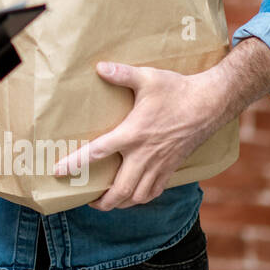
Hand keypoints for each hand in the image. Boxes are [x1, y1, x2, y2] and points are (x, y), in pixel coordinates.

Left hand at [53, 61, 221, 210]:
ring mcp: (160, 164)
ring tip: (106, 201)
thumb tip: (99, 67)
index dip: (76, 164)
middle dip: (102, 201)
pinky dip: (140, 198)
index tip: (59, 172)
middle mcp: (145, 155)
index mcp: (133, 134)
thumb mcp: (147, 77)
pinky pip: (154, 191)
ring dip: (120, 203)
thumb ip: (121, 74)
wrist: (211, 103)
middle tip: (86, 200)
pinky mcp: (172, 167)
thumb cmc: (177, 90)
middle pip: (120, 188)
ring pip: (138, 195)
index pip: (98, 152)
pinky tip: (132, 194)